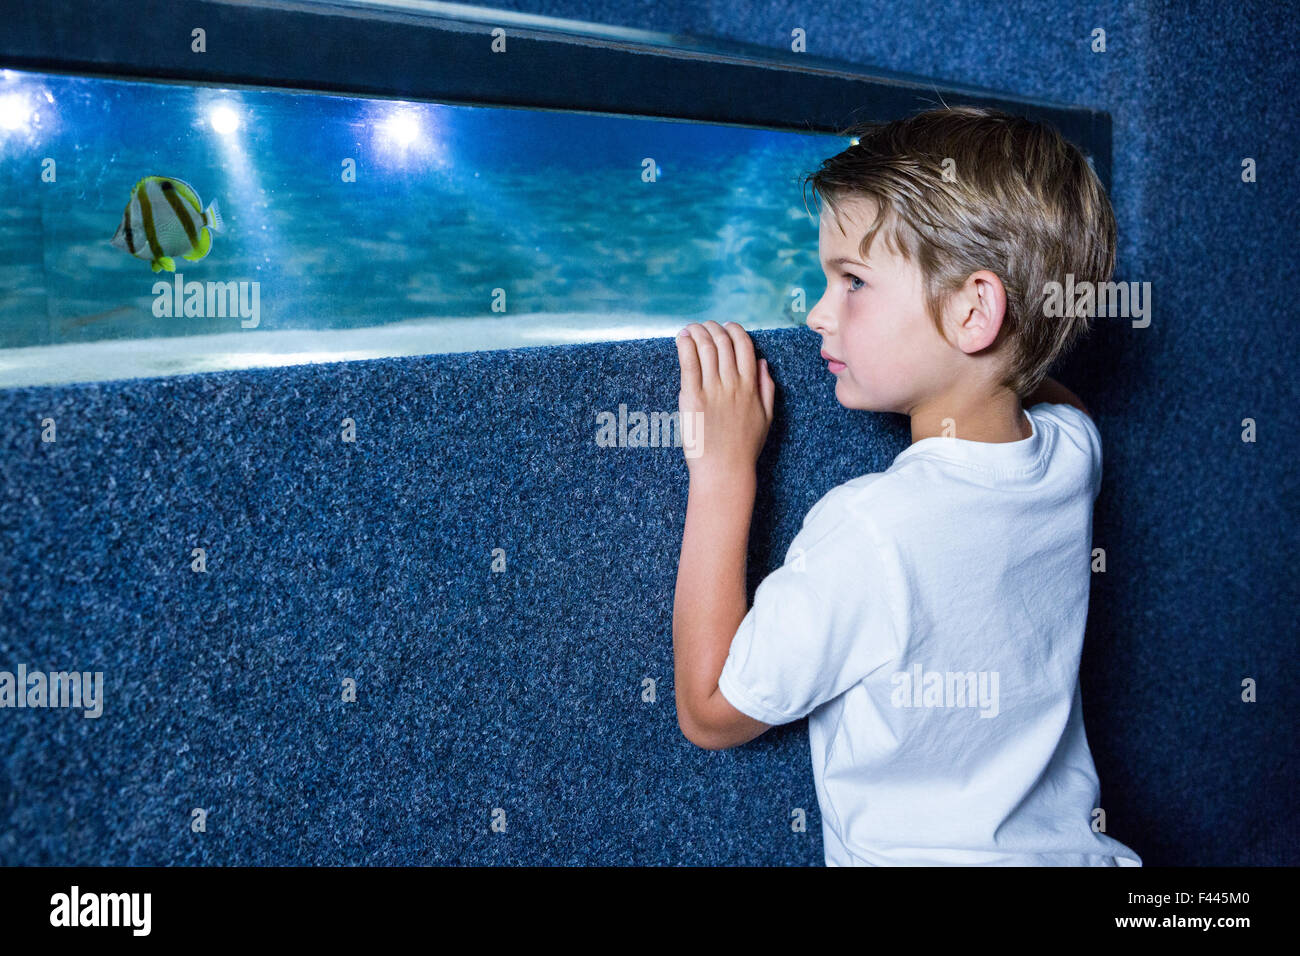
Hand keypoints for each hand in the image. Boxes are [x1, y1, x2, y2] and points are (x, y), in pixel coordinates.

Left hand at [675, 320, 774, 479]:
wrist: (724, 470)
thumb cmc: (744, 448)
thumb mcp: (767, 417)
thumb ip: (766, 387)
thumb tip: (763, 363)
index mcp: (751, 386)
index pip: (744, 345)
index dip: (734, 330)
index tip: (726, 326)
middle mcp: (732, 384)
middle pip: (723, 342)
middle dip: (713, 327)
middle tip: (704, 325)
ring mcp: (712, 390)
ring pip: (706, 348)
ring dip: (697, 331)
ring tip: (691, 328)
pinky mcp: (692, 398)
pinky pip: (689, 364)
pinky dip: (685, 346)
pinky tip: (682, 338)